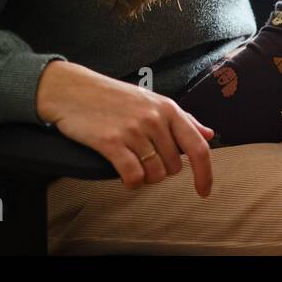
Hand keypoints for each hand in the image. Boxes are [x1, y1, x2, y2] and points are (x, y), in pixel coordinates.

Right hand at [36, 61, 215, 196]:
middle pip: (173, 166)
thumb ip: (183, 120)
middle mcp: (154, 119)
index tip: (203, 191)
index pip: (198, 147)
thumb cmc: (113, 96)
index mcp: (169, 109)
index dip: (204, 174)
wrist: (73, 90)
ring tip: (132, 162)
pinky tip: (124, 174)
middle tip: (143, 158)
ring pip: (154, 174)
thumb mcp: (152, 101)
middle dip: (161, 170)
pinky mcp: (111, 142)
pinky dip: (131, 182)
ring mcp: (133, 130)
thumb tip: (208, 134)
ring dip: (145, 177)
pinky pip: (133, 176)